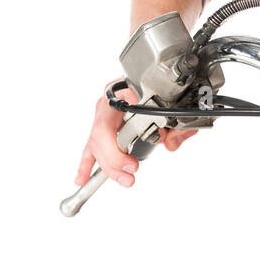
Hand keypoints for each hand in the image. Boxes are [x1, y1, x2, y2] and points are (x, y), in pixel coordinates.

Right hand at [74, 80, 197, 187]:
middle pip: (99, 137)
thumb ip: (177, 125)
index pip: (107, 124)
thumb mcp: (175, 106)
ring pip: (96, 145)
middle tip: (131, 172)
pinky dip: (87, 163)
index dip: (117, 148)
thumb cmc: (166, 88)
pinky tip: (82, 178)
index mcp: (121, 91)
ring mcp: (105, 114)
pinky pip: (91, 147)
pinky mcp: (103, 127)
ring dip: (109, 166)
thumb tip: (170, 143)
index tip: (132, 164)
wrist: (164, 79)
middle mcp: (109, 102)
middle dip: (114, 161)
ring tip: (125, 180)